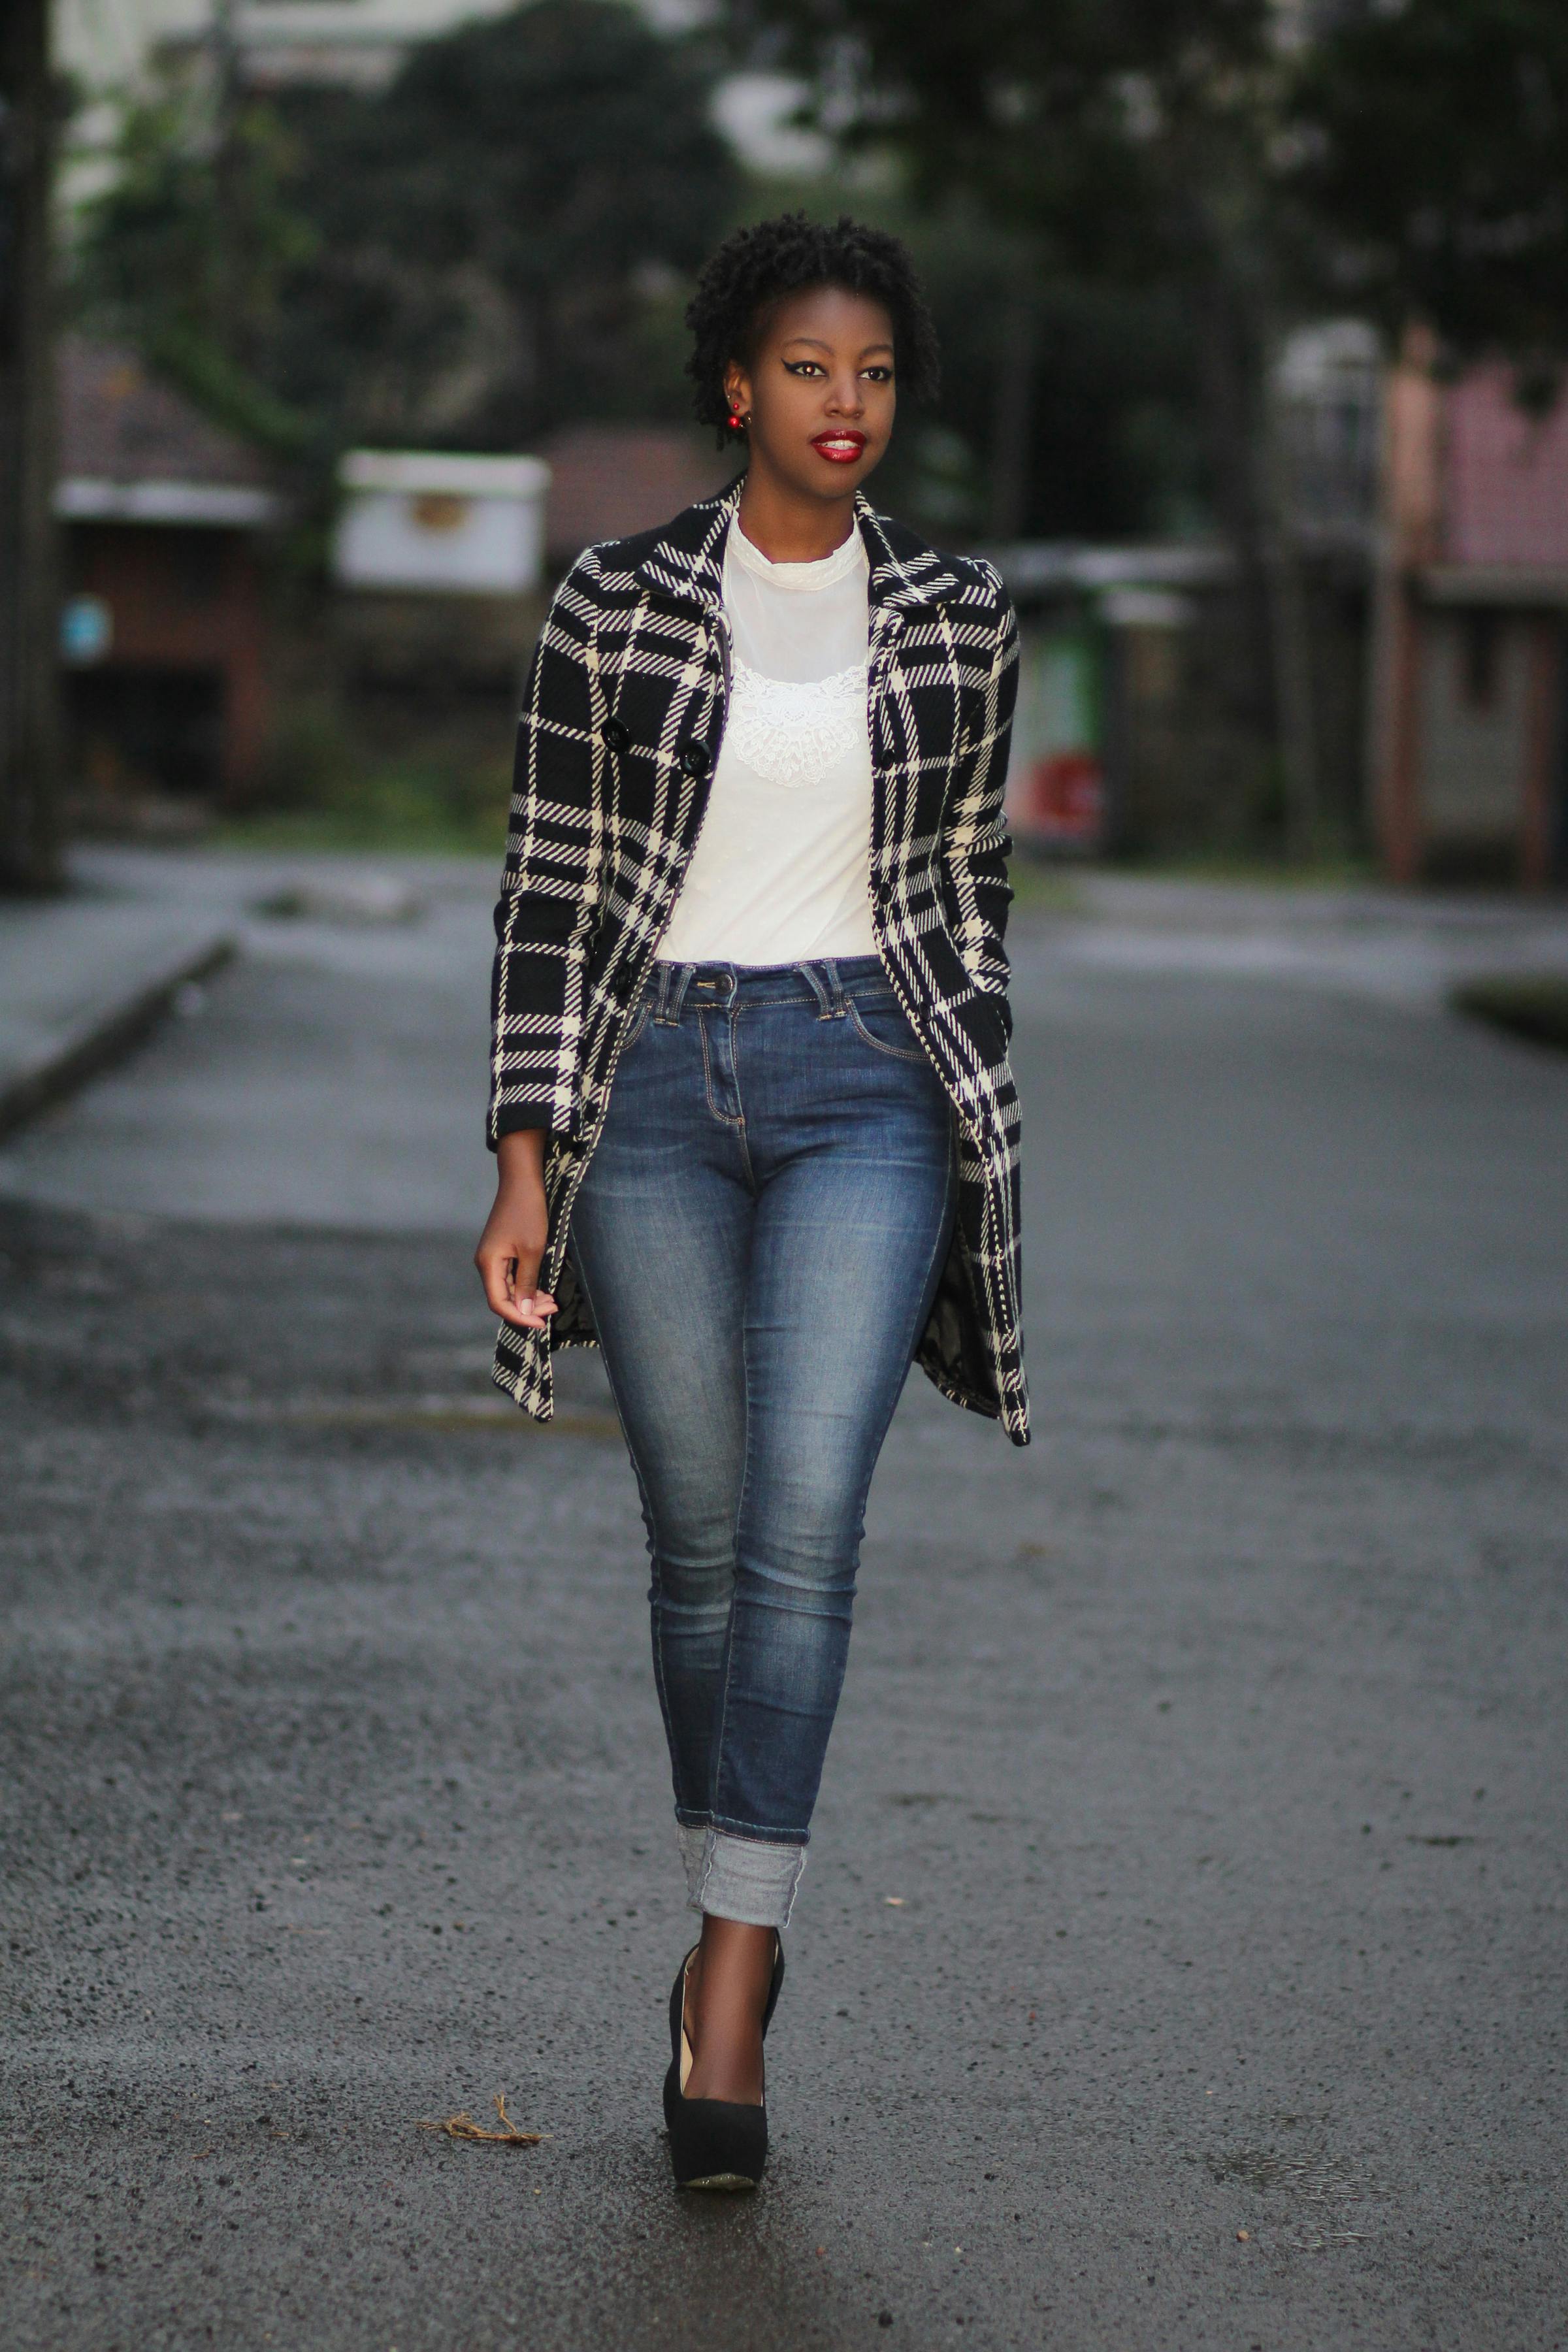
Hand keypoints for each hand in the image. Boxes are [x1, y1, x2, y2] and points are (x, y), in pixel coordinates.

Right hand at [474, 1130, 557, 1331]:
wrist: (522, 1181)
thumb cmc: (528, 1213)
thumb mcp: (532, 1250)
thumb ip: (527, 1282)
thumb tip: (524, 1310)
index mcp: (488, 1264)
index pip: (499, 1303)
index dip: (519, 1316)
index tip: (542, 1323)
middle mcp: (486, 1263)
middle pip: (504, 1298)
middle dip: (528, 1307)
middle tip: (553, 1308)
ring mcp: (493, 1257)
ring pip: (509, 1288)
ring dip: (529, 1297)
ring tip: (552, 1300)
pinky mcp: (502, 1251)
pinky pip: (512, 1276)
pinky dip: (528, 1285)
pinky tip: (544, 1288)